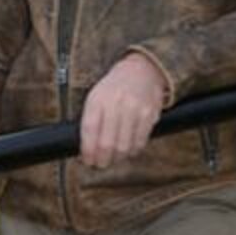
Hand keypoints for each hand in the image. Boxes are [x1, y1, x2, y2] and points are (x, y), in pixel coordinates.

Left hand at [78, 53, 166, 168]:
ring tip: (115, 157)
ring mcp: (134, 108)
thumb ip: (91, 121)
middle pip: (106, 143)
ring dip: (118, 158)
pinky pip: (139, 143)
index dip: (87, 150)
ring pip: (123, 147)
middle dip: (102, 160)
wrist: (141, 70)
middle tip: (101, 164)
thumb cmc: (115, 88)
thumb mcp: (97, 96)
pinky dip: (133, 151)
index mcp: (98, 98)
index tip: (87, 160)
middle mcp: (115, 102)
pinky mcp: (149, 115)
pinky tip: (129, 148)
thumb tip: (86, 151)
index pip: (89, 130)